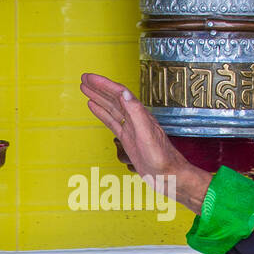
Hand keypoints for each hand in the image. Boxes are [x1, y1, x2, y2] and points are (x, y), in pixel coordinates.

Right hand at [79, 72, 211, 211]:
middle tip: (84, 78)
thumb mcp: (147, 134)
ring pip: (112, 108)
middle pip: (114, 98)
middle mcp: (135, 118)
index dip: (104, 84)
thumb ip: (136, 113)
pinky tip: (95, 108)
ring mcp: (132, 128)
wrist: (169, 176)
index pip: (119, 94)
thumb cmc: (162, 158)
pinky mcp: (129, 139)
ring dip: (99, 98)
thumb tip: (124, 93)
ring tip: (86, 89)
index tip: (89, 77)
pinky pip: (112, 122)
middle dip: (99, 87)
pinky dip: (102, 113)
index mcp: (139, 115)